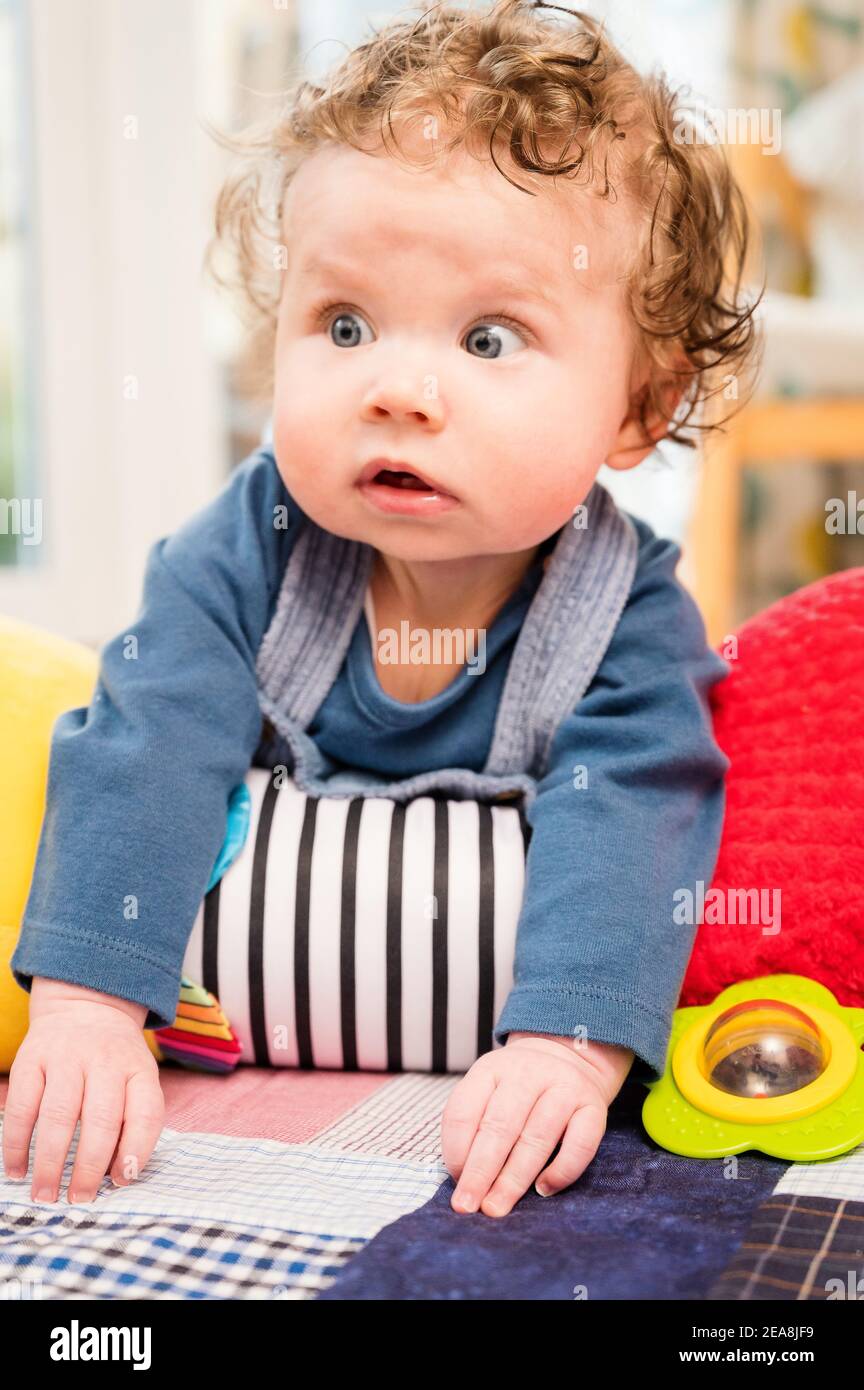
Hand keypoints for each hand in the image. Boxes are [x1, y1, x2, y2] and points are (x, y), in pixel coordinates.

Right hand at [2, 977, 164, 1204]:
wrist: (87, 1006)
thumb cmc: (115, 1061)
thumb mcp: (138, 1079)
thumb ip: (135, 1122)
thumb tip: (119, 1176)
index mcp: (138, 1069)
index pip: (146, 1112)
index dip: (136, 1151)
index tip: (121, 1182)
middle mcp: (105, 1061)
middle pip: (100, 1119)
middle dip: (89, 1166)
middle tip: (78, 1199)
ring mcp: (67, 1057)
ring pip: (58, 1114)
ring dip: (50, 1161)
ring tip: (45, 1194)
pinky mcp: (31, 1058)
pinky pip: (22, 1106)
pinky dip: (17, 1142)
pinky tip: (17, 1169)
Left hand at [442, 1033, 634, 1217]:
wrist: (568, 1057)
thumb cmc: (517, 1088)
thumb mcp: (487, 1090)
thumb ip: (472, 1124)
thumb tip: (463, 1177)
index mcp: (492, 1068)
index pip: (465, 1109)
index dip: (456, 1150)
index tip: (456, 1182)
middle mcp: (527, 1073)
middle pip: (500, 1126)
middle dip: (481, 1172)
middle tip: (469, 1205)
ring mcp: (564, 1086)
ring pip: (537, 1138)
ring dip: (514, 1179)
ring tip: (497, 1206)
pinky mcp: (593, 1105)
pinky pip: (580, 1144)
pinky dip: (561, 1171)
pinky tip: (543, 1189)